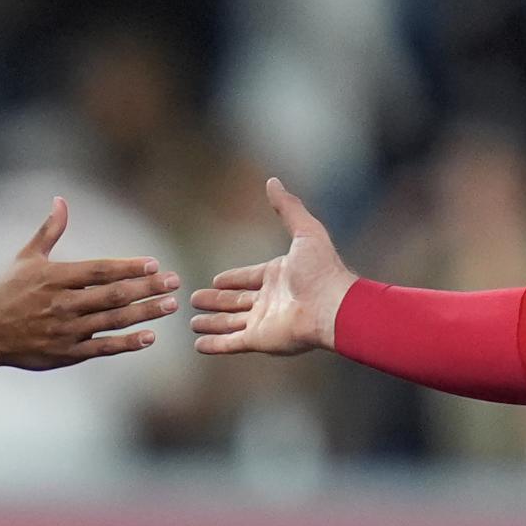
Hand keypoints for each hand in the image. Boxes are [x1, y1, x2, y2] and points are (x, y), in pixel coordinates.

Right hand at [0, 197, 179, 370]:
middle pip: (112, 295)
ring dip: (144, 313)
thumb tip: (61, 200)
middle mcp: (63, 303)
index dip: (127, 267)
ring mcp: (66, 330)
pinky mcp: (67, 353)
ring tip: (169, 305)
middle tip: (174, 282)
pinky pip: (102, 348)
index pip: (99, 270)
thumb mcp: (27, 257)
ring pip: (112, 321)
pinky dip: (127, 343)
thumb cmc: (6, 290)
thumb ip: (50, 230)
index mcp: (55, 277)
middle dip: (146, 288)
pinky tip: (149, 337)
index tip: (153, 263)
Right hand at [190, 178, 357, 355]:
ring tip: (192, 321)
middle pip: (236, 301)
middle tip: (194, 298)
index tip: (216, 280)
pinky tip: (198, 344)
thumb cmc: (322, 269)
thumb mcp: (305, 230)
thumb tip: (273, 180)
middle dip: (216, 300)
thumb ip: (288, 207)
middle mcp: (269, 300)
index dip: (232, 279)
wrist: (333, 307)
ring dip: (212, 323)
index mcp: (278, 276)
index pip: (248, 277)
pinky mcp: (259, 339)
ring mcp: (264, 321)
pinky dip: (214, 345)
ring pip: (230, 323)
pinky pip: (231, 343)